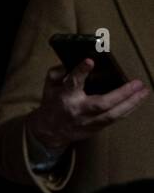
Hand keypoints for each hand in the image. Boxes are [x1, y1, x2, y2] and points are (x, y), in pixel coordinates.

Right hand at [25, 58, 148, 149]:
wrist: (50, 131)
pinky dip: (128, 110)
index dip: (81, 71)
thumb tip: (74, 62)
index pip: (72, 83)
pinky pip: (115, 119)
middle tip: (137, 83)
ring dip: (131, 103)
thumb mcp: (49, 86)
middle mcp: (78, 110)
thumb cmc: (52, 104)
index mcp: (64, 97)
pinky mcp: (96, 128)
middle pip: (101, 103)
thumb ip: (58, 73)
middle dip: (121, 94)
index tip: (90, 61)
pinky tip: (138, 101)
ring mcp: (88, 121)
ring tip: (144, 91)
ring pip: (113, 114)